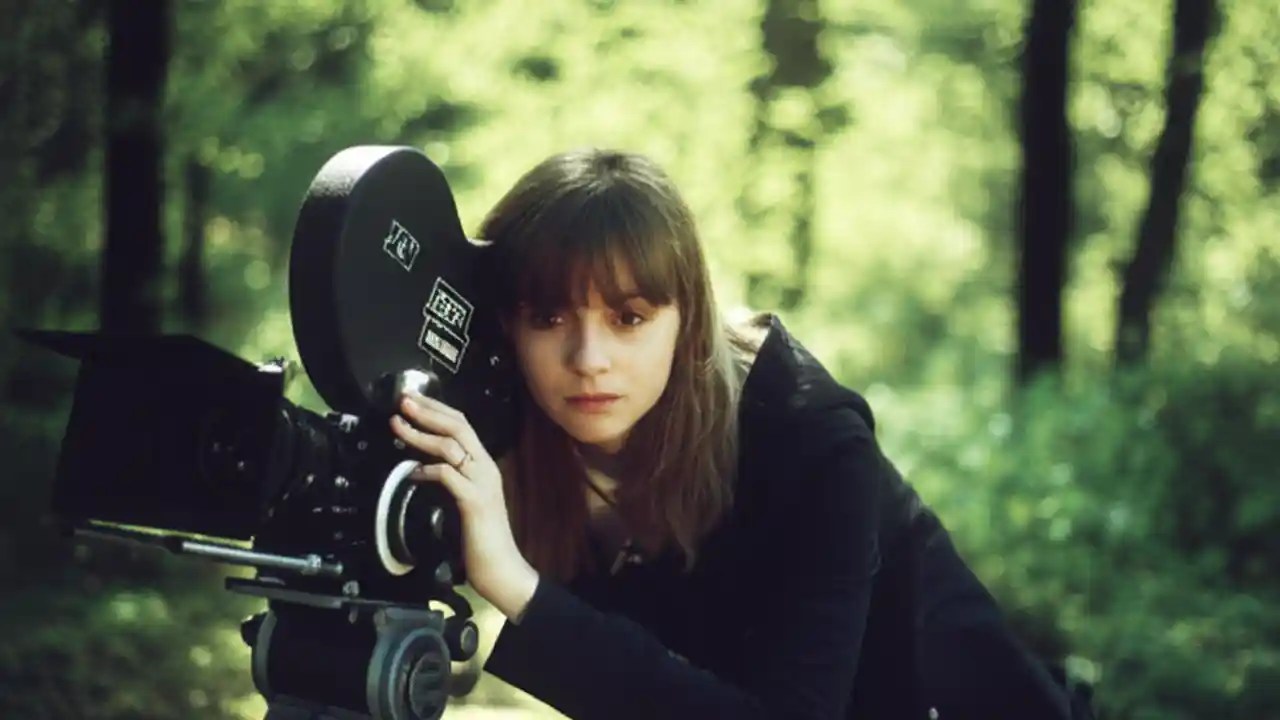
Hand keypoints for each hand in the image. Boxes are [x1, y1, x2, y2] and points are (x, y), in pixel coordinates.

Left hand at [390, 392, 538, 620]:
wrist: (501, 569)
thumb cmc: (480, 539)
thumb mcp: (464, 501)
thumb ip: (451, 481)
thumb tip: (422, 467)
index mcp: (483, 465)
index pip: (462, 425)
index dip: (437, 409)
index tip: (413, 401)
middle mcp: (486, 468)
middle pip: (458, 426)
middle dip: (428, 411)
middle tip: (403, 401)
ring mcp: (482, 483)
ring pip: (451, 446)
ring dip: (421, 434)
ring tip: (398, 427)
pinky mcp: (475, 502)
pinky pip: (448, 476)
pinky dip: (427, 469)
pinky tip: (412, 473)